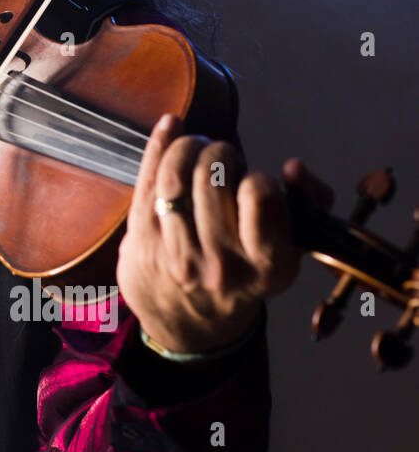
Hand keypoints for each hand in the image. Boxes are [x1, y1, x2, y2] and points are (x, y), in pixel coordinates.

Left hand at [116, 113, 333, 354]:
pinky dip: (159, 146)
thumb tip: (293, 167)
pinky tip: (171, 127)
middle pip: (211, 177)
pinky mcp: (141, 244)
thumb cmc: (248, 271)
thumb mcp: (291, 248)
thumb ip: (310, 203)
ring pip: (175, 177)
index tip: (253, 178)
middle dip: (219, 152)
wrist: (193, 324)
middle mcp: (221, 264)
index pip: (260, 194)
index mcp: (268, 265)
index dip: (256, 175)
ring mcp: (177, 255)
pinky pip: (147, 182)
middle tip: (221, 155)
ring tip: (197, 148)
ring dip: (188, 148)